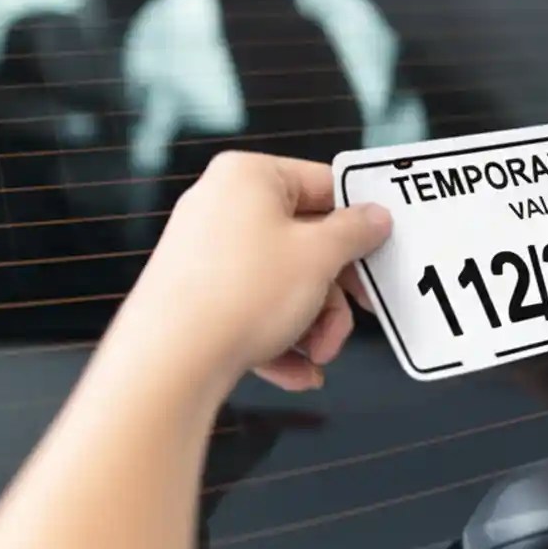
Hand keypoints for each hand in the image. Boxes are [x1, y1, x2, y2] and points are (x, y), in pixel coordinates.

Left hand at [117, 151, 391, 390]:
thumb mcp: (319, 256)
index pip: (323, 185)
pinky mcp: (194, 295)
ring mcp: (204, 251)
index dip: (358, 222)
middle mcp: (221, 206)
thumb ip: (356, 232)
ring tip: (319, 355)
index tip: (378, 251)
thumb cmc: (238, 295)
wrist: (169, 361)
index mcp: (249, 177)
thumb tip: (375, 218)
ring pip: (282, 284)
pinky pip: (251, 310)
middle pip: (305, 243)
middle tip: (355, 316)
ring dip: (312, 324)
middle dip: (334, 293)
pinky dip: (279, 340)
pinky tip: (298, 371)